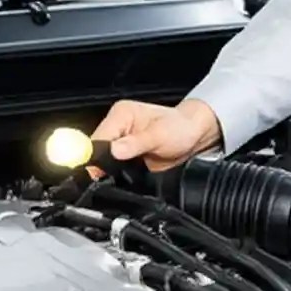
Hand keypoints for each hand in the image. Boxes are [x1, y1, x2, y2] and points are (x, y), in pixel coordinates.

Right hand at [89, 98, 221, 172]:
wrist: (194, 136)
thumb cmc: (181, 128)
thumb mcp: (160, 135)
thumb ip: (136, 143)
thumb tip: (115, 151)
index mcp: (121, 113)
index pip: (98, 137)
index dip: (97, 157)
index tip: (99, 172)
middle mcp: (118, 125)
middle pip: (96, 150)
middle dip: (102, 165)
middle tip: (115, 176)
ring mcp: (120, 140)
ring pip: (102, 160)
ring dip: (109, 171)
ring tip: (125, 175)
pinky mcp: (125, 154)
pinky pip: (112, 167)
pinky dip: (115, 174)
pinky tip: (125, 177)